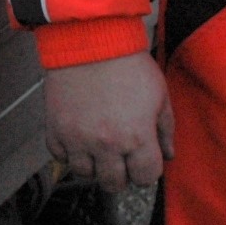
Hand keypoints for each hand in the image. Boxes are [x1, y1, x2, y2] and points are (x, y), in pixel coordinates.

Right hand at [43, 51, 174, 191]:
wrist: (90, 40)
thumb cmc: (128, 63)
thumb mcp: (160, 94)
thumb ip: (165, 129)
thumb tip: (169, 154)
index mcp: (136, 138)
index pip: (146, 178)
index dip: (148, 172)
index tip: (144, 162)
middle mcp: (106, 145)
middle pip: (114, 184)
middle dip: (122, 175)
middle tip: (121, 159)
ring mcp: (77, 139)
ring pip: (85, 175)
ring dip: (94, 166)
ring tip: (98, 149)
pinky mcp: (56, 130)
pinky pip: (60, 157)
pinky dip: (69, 153)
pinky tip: (79, 139)